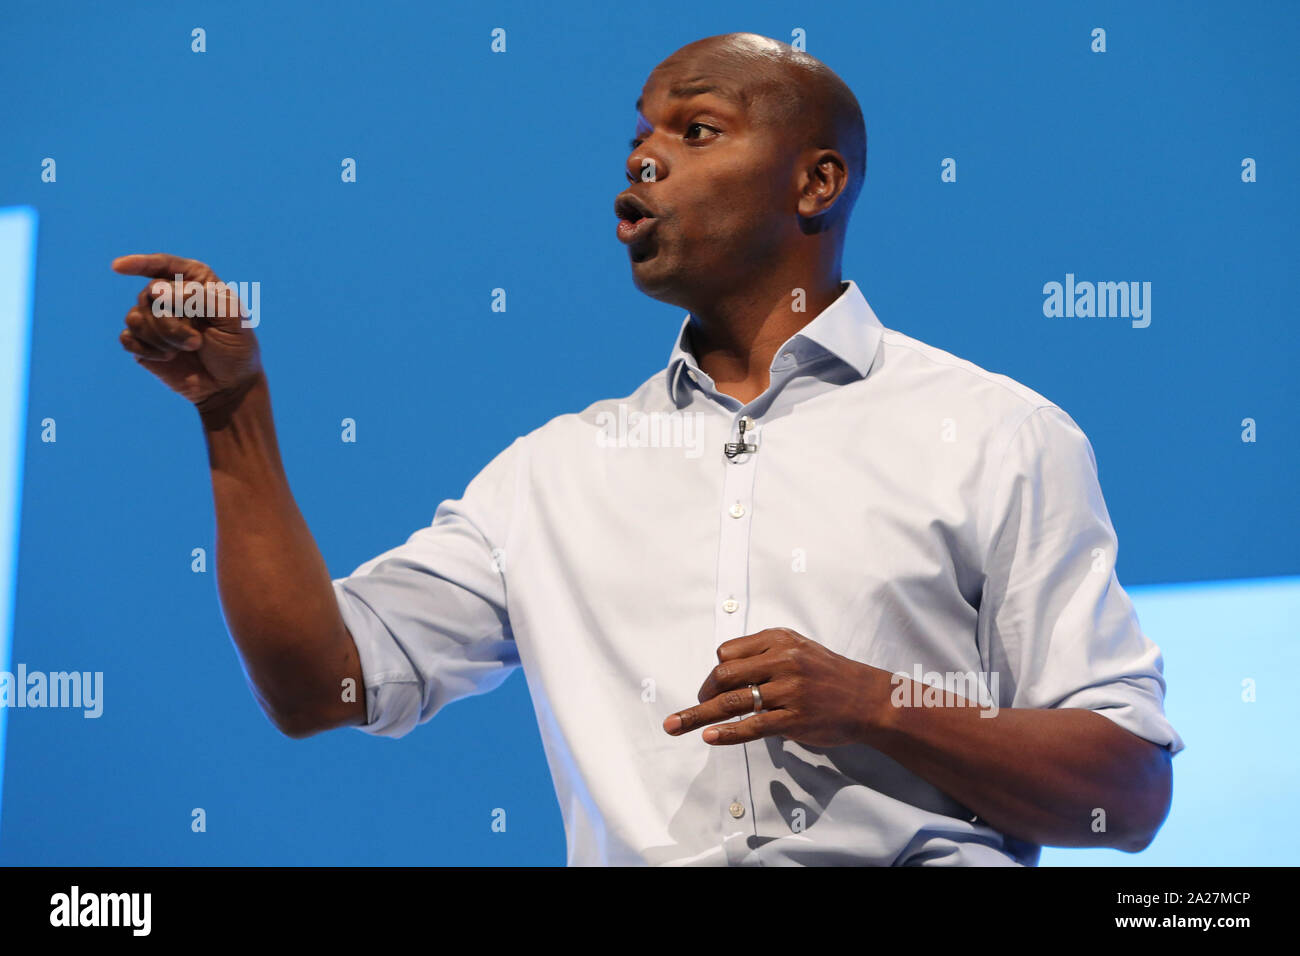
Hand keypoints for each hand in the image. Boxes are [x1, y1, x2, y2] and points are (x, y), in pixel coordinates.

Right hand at [113, 253, 262, 410]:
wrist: (230, 384)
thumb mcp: (230, 318)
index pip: (163, 264)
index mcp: (195, 281)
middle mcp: (171, 295)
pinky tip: (168, 358)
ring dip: (162, 338)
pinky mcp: (143, 343)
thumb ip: (197, 297)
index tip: (118, 267)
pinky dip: (148, 350)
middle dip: (170, 323)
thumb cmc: (236, 347)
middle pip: (147, 296)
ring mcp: (154, 319)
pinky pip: (127, 338)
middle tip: (196, 343)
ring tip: (188, 349)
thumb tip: (155, 290)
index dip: (140, 263)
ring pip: (134, 318)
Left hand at [662, 627, 888, 746]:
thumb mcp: (798, 648)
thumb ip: (763, 654)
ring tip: (674, 725)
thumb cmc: (828, 674)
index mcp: (779, 640)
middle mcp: (782, 661)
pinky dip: (726, 734)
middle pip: (723, 675)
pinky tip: (709, 737)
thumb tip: (722, 673)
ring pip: (731, 702)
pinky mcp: (793, 719)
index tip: (711, 687)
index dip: (715, 672)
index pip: (727, 652)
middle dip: (703, 693)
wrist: (868, 699)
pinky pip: (751, 726)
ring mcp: (788, 691)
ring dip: (697, 715)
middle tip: (696, 707)